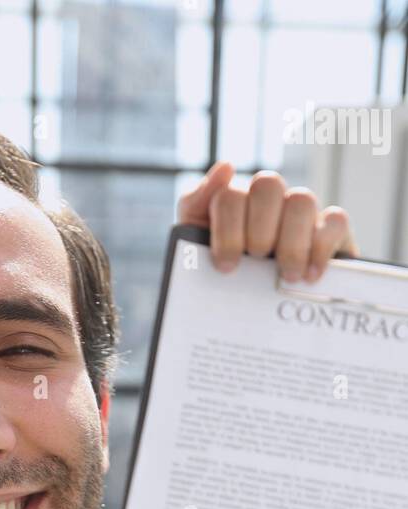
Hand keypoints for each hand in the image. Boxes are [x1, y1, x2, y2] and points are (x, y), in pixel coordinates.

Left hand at [177, 161, 358, 282]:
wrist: (246, 319)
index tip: (226, 266)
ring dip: (292, 241)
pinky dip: (322, 247)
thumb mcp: (195, 246)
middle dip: (259, 229)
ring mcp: (300, 213)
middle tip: (257, 261)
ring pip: (302, 200)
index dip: (228, 229)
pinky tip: (310, 275)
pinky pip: (336, 220)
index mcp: (233, 203)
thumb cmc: (221, 278)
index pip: (230, 195)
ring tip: (286, 275)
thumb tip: (226, 166)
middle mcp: (268, 201)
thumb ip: (195, 205)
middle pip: (269, 185)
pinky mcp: (331, 230)